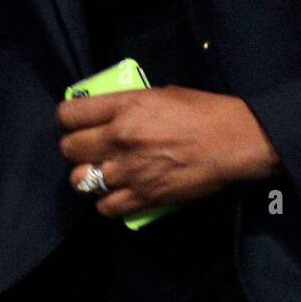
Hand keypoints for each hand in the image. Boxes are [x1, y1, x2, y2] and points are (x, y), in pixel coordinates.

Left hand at [55, 85, 280, 219]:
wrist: (233, 141)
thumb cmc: (203, 111)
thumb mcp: (161, 94)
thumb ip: (130, 105)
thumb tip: (112, 114)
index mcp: (125, 107)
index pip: (69, 114)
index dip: (67, 120)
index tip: (74, 123)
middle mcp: (120, 138)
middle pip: (70, 149)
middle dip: (75, 149)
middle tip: (89, 150)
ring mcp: (129, 170)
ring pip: (81, 181)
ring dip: (87, 178)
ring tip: (100, 174)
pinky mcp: (144, 197)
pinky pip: (105, 207)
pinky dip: (107, 203)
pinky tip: (117, 194)